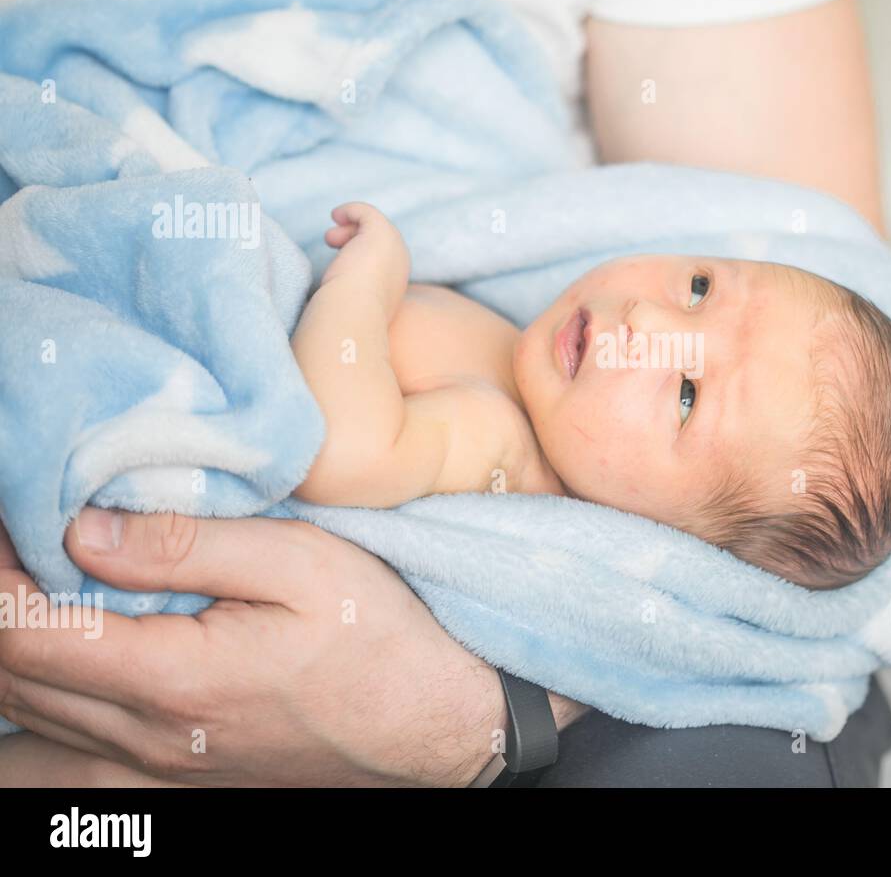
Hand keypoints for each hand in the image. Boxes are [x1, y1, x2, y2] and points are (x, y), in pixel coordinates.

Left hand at [0, 509, 518, 785]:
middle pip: (10, 680)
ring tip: (39, 594)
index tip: (7, 517)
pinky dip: (36, 716)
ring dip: (13, 657)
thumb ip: (187, 546)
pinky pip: (59, 765)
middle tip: (21, 539)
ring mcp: (154, 775)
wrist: (434, 727)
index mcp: (173, 679)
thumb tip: (83, 530)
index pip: (22, 635)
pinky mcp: (171, 786)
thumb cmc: (378, 637)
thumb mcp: (300, 562)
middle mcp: (146, 741)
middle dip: (0, 606)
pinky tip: (67, 673)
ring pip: (26, 726)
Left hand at [320, 201, 410, 310]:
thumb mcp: (349, 308)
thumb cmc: (347, 316)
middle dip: (355, 237)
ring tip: (330, 238)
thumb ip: (348, 298)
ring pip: (374, 226)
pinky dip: (350, 210)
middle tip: (332, 242)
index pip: (381, 262)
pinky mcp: (380, 231)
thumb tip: (333, 294)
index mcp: (395, 285)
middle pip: (379, 241)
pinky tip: (335, 215)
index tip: (341, 261)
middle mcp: (400, 265)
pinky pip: (365, 212)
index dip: (361, 256)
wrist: (355, 312)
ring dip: (351, 226)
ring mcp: (393, 247)